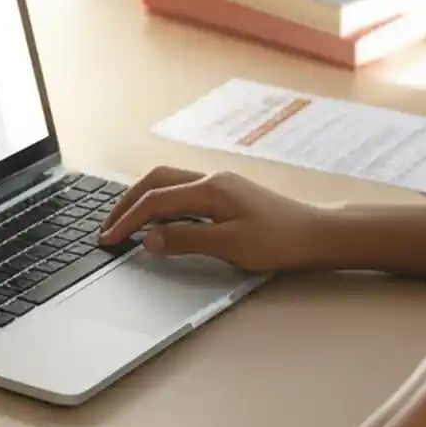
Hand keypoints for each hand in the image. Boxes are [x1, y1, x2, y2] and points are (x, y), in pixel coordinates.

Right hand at [98, 166, 329, 271]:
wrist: (318, 234)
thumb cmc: (280, 241)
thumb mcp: (230, 246)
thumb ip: (186, 240)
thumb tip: (149, 240)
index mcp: (210, 189)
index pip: (155, 201)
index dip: (127, 220)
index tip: (108, 239)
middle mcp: (211, 180)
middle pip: (155, 181)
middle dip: (126, 202)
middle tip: (107, 227)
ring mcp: (220, 185)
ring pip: (168, 183)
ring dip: (142, 200)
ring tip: (125, 223)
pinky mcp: (227, 195)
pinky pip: (182, 192)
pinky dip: (161, 204)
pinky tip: (159, 222)